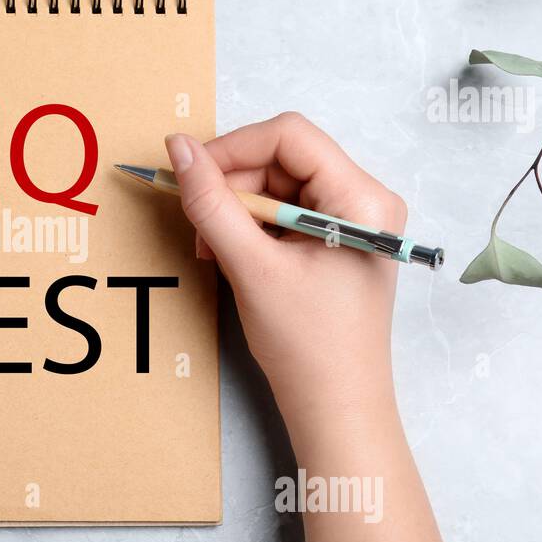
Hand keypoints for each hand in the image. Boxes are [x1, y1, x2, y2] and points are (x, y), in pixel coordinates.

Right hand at [165, 113, 406, 433]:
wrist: (335, 405)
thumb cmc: (308, 345)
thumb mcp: (250, 267)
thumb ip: (211, 203)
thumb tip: (177, 147)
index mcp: (361, 198)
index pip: (289, 136)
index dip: (233, 148)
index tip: (190, 173)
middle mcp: (365, 199)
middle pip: (282, 159)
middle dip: (232, 188)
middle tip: (199, 226)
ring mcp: (351, 220)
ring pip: (276, 186)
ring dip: (236, 211)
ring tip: (214, 251)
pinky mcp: (335, 240)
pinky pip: (283, 212)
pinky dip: (250, 229)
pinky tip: (232, 257)